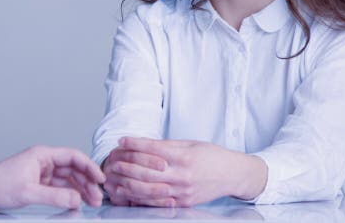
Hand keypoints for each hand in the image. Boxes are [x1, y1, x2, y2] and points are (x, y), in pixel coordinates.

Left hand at [0, 145, 105, 210]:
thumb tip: (76, 199)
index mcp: (42, 155)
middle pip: (72, 169)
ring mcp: (40, 172)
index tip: (100, 178)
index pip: (73, 157)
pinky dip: (68, 194)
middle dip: (87, 182)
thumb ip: (54, 196)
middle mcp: (43, 161)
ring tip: (91, 201)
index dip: (89, 167)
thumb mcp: (29, 192)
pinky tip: (76, 201)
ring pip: (67, 179)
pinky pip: (58, 187)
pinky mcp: (37, 183)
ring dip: (79, 189)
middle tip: (97, 196)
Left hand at [109, 137, 266, 206]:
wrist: (232, 174)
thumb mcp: (189, 144)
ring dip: (128, 184)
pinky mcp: (183, 203)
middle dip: (126, 165)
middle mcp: (182, 176)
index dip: (134, 144)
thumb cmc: (211, 156)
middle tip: (112, 160)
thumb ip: (165, 146)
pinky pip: (157, 202)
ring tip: (114, 179)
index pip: (153, 150)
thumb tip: (140, 143)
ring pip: (149, 190)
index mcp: (184, 157)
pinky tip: (128, 193)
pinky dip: (140, 198)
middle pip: (147, 171)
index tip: (121, 141)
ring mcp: (182, 192)